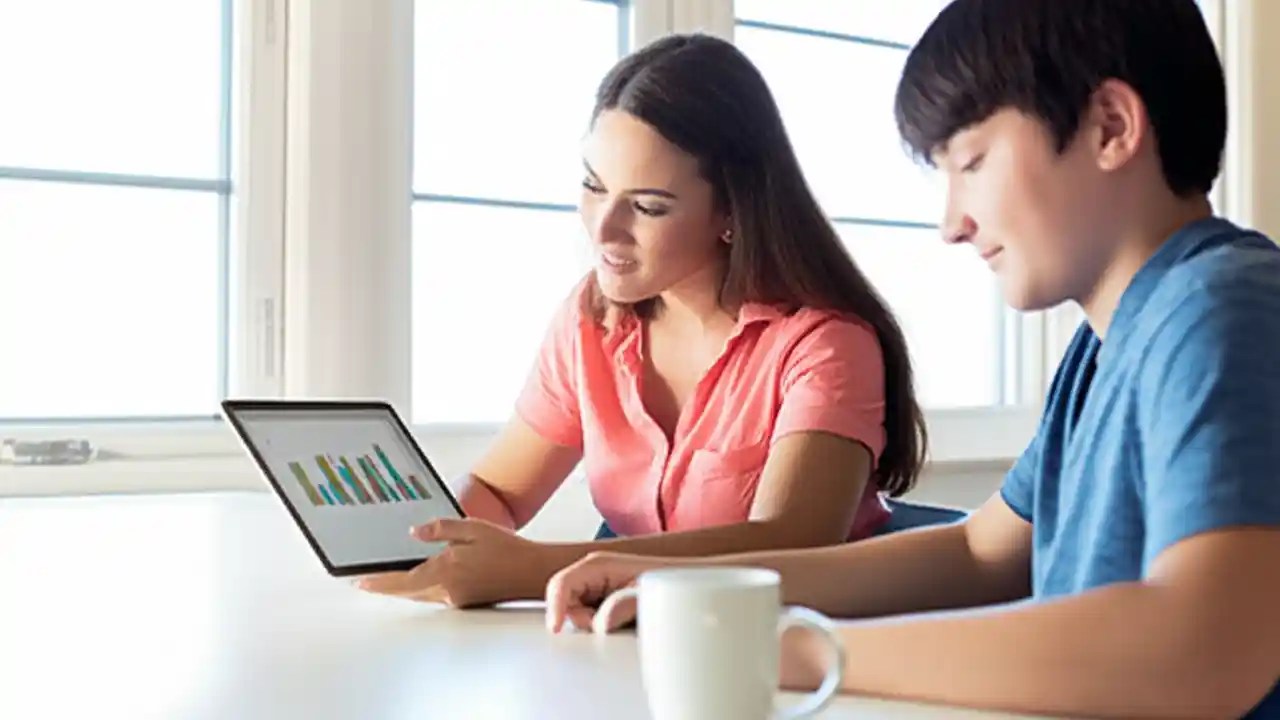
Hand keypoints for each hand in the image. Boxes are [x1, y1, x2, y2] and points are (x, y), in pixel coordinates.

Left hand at [357, 518, 552, 607]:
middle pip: (407, 591)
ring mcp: (456, 598)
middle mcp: (448, 590)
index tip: (359, 582)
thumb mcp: (472, 528)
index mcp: (447, 570)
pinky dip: (421, 588)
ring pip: (420, 595)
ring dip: (402, 588)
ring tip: (386, 579)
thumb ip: (440, 529)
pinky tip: (418, 578)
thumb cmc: (507, 549)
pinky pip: (434, 596)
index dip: (378, 582)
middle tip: (365, 582)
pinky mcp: (464, 601)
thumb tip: (415, 532)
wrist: (531, 572)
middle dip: (385, 586)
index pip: (403, 580)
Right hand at [544, 551, 676, 633]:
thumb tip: (601, 623)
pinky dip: (600, 627)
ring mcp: (595, 587)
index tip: (556, 628)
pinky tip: (621, 623)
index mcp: (598, 564)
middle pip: (566, 605)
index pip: (561, 584)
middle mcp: (592, 574)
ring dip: (594, 626)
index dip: (555, 607)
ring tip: (624, 621)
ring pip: (576, 615)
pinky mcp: (600, 600)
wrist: (688, 583)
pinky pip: (588, 619)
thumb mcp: (647, 594)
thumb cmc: (670, 581)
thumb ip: (623, 605)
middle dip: (585, 621)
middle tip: (616, 625)